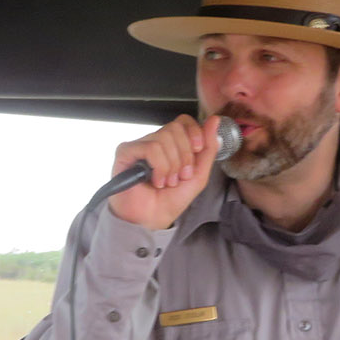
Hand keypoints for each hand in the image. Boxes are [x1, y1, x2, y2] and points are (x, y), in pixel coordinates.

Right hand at [107, 114, 223, 230]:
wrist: (152, 219)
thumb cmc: (170, 200)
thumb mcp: (198, 175)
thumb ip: (208, 148)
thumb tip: (214, 121)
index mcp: (171, 144)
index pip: (183, 121)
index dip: (194, 132)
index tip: (198, 150)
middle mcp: (154, 141)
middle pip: (175, 128)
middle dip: (184, 156)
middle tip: (180, 176)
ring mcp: (139, 146)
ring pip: (164, 139)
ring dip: (171, 166)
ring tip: (166, 182)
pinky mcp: (125, 152)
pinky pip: (151, 148)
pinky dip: (159, 167)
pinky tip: (155, 181)